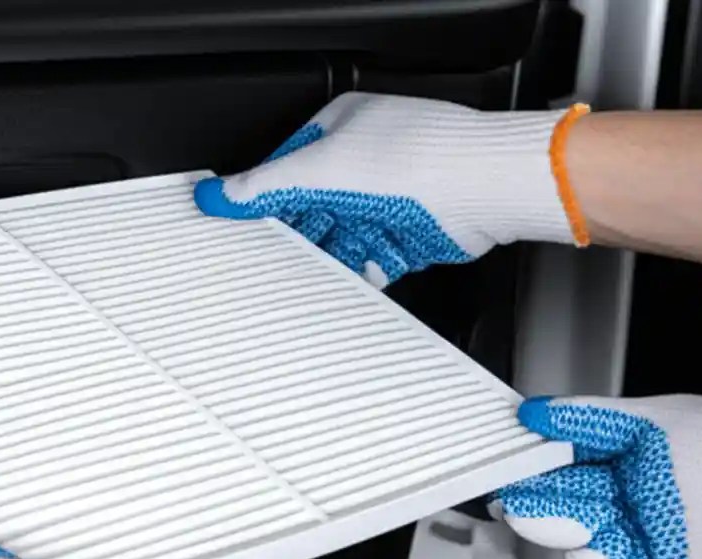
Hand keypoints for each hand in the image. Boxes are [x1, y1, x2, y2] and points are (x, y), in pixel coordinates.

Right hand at [194, 92, 582, 286]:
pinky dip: (355, 273)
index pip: (286, 168)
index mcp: (341, 128)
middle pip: (313, 206)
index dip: (264, 199)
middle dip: (295, 233)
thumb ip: (263, 188)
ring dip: (323, 257)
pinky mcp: (411, 233)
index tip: (242, 227)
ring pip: (340, 235)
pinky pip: (371, 259)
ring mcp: (391, 198)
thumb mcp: (318, 170)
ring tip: (299, 277)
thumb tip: (218, 193)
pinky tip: (338, 286)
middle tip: (268, 258)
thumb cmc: (417, 159)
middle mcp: (367, 161)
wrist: (484, 186)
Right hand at [494, 395, 701, 558]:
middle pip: (567, 512)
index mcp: (638, 464)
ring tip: (590, 536)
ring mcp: (654, 550)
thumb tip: (536, 410)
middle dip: (540, 509)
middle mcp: (642, 507)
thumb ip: (591, 417)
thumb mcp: (660, 419)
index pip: (568, 466)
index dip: (534, 468)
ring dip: (578, 546)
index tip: (509, 468)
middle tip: (520, 505)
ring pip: (586, 554)